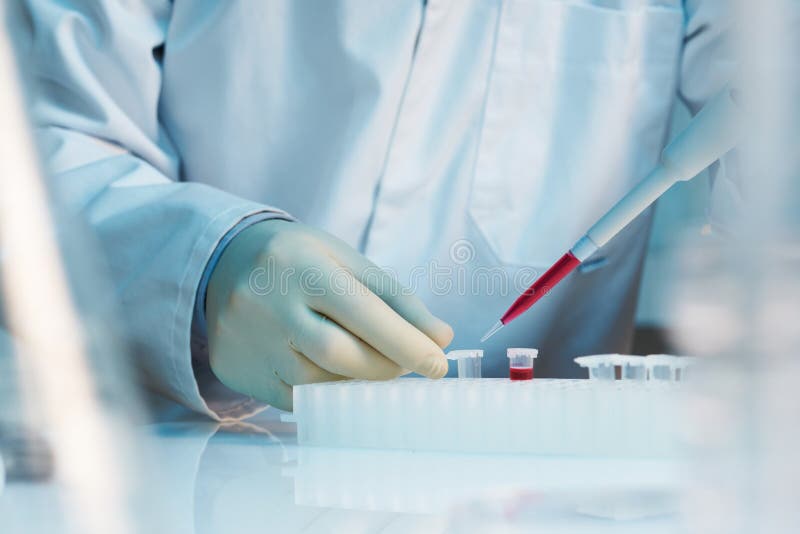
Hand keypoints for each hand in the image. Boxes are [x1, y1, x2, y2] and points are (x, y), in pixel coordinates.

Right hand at [206, 220, 452, 409]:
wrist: (222, 262)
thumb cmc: (300, 260)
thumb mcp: (347, 262)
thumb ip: (395, 298)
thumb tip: (441, 339)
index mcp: (301, 265)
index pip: (362, 312)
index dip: (406, 343)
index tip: (438, 364)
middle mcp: (268, 303)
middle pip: (339, 353)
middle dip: (384, 367)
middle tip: (407, 366)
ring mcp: (248, 340)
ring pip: (316, 382)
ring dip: (356, 382)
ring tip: (370, 366)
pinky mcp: (237, 370)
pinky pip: (293, 399)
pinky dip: (326, 395)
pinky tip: (337, 377)